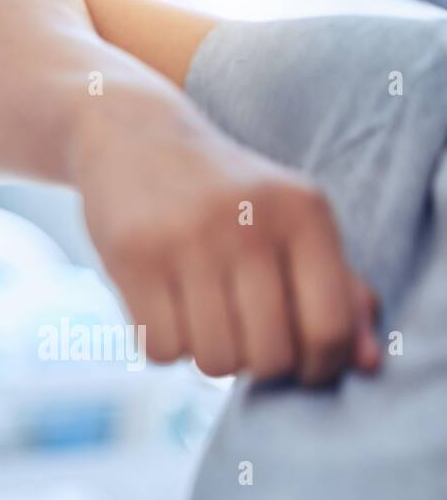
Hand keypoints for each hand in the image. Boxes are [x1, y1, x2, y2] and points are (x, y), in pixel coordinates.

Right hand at [72, 90, 379, 385]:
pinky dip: (162, 345)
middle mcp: (248, 221)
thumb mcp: (289, 222)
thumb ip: (338, 289)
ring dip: (206, 355)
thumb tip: (367, 363)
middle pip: (270, 355)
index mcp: (304, 211)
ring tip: (200, 318)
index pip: (329, 328)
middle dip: (255, 363)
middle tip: (240, 334)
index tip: (301, 365)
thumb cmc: (225, 193)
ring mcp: (186, 238)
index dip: (320, 367)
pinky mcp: (132, 255)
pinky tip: (162, 309)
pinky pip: (160, 349)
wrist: (134, 132)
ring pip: (214, 361)